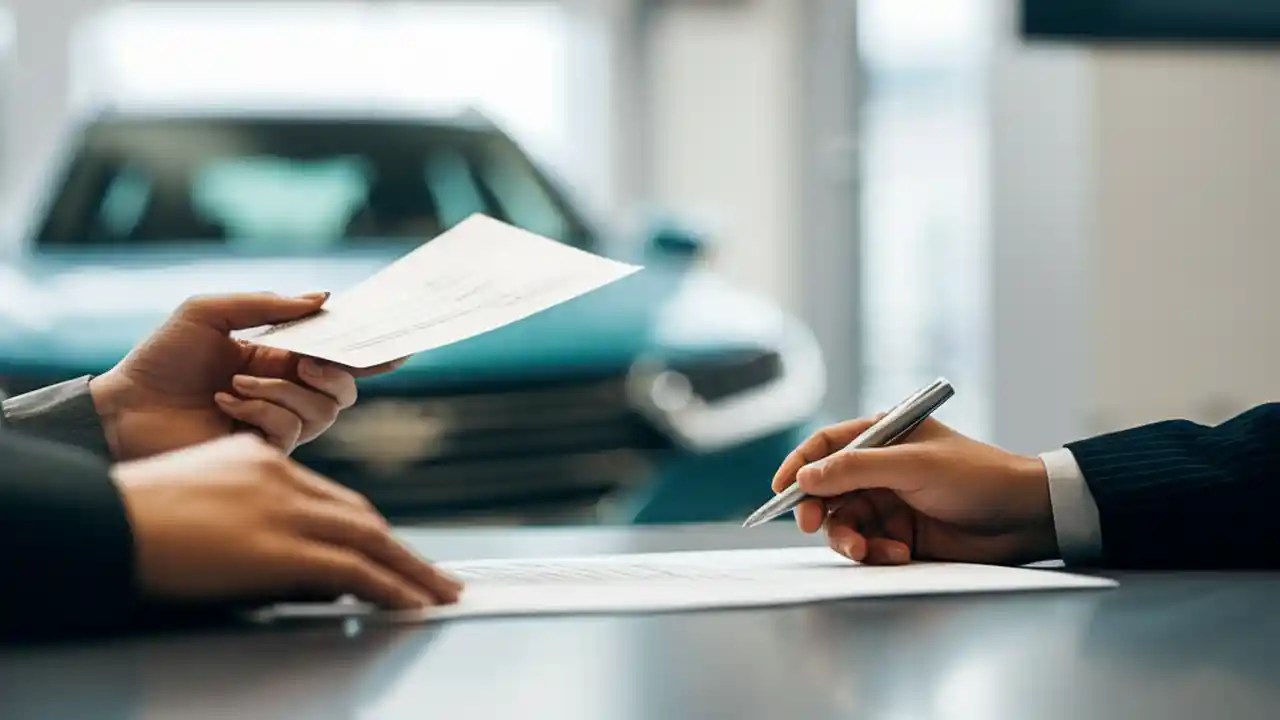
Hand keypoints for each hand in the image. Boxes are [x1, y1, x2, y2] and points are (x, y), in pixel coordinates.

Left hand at [89, 292, 406, 458]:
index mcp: (279, 356)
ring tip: (237, 383)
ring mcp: (277, 423)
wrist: (123, 411)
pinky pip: (290, 429)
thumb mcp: (209, 313)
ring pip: (323, 410)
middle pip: (344, 388)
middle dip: (334, 372)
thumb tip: (322, 299)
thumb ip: (267, 305)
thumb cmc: (160, 359)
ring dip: (284, 391)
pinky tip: (227, 403)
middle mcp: (286, 390)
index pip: (338, 353)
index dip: (372, 351)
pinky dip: (261, 410)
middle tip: (306, 361)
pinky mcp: (264, 451)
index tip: (400, 343)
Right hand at [112, 434, 461, 608]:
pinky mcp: (282, 546)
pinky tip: (412, 603)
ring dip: (412, 572)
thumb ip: (250, 521)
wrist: (102, 522)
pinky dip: (391, 587)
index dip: (368, 530)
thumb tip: (289, 560)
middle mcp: (282, 477)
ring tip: (441, 594)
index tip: (391, 552)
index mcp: (262, 460)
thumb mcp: (202, 503)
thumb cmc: (134, 520)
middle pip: (362, 516)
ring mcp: (285, 509)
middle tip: (435, 576)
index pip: (333, 499)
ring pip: (371, 540)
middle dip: (402, 552)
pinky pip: (355, 569)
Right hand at [771, 417, 1057, 565]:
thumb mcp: (913, 465)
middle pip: (828, 489)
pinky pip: (868, 545)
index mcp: (884, 434)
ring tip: (868, 551)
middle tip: (815, 526)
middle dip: (820, 510)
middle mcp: (881, 467)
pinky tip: (900, 553)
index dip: (799, 465)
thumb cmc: (976, 476)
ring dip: (850, 538)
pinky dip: (876, 553)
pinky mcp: (901, 533)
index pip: (827, 445)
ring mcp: (890, 501)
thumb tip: (805, 477)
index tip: (779, 490)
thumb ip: (856, 469)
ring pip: (845, 522)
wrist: (1024, 518)